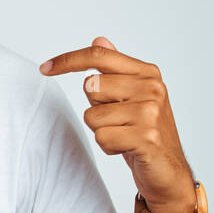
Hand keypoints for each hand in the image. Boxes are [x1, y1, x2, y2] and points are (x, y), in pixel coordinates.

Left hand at [39, 36, 194, 212]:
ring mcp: (151, 112)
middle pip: (91, 87)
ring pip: (93, 116)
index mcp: (147, 73)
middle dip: (95, 108)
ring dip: (102, 131)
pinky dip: (108, 147)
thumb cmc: (145, 133)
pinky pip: (102, 137)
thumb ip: (115, 70)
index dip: (68, 60)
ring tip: (124, 136)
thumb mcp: (130, 97)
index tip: (45, 68)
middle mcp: (152, 88)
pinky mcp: (146, 137)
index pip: (99, 55)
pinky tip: (127, 149)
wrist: (168, 173)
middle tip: (118, 122)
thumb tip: (99, 39)